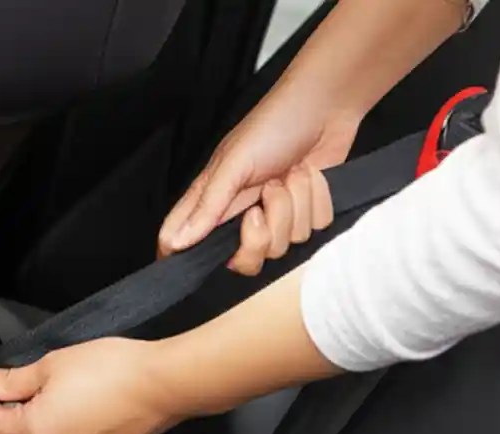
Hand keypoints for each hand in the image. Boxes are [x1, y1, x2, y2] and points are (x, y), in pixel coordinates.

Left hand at [0, 338, 185, 433]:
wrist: (165, 382)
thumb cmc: (112, 370)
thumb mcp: (51, 364)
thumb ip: (9, 379)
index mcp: (38, 432)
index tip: (1, 384)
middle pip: (24, 432)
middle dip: (29, 405)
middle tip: (51, 376)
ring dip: (57, 412)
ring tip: (80, 385)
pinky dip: (80, 419)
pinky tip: (97, 397)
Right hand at [157, 82, 359, 273]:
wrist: (325, 106)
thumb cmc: (272, 125)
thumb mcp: (234, 163)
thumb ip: (207, 206)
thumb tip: (175, 242)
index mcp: (211, 203)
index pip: (184, 244)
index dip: (189, 258)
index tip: (209, 250)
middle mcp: (240, 216)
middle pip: (243, 262)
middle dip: (260, 237)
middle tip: (261, 205)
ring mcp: (275, 218)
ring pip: (283, 246)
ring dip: (293, 207)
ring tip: (290, 175)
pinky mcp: (306, 215)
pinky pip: (313, 232)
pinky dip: (316, 202)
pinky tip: (310, 177)